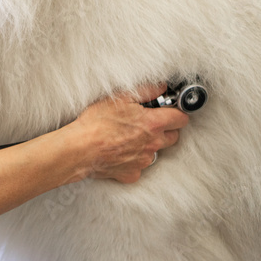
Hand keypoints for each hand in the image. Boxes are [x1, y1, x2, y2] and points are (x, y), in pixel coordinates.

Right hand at [69, 83, 188, 183]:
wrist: (80, 148)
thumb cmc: (96, 122)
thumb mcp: (121, 97)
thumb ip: (146, 90)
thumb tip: (161, 87)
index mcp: (153, 124)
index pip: (181, 119)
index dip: (175, 113)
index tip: (168, 111)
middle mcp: (153, 144)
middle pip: (173, 137)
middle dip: (164, 129)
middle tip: (146, 123)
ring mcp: (143, 161)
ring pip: (155, 152)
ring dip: (147, 145)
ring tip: (127, 137)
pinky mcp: (132, 173)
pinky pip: (138, 167)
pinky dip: (132, 160)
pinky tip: (119, 152)